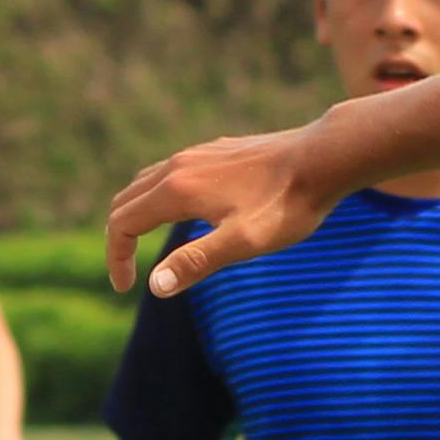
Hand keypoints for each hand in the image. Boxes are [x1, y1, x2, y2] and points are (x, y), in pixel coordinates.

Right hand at [105, 126, 332, 295]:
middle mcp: (178, 165)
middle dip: (120, 238)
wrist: (322, 159)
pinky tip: (185, 211)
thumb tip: (155, 286)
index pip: (123, 223)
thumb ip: (196, 262)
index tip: (126, 288)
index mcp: (176, 189)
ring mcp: (198, 154)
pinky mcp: (217, 151)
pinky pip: (172, 172)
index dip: (116, 258)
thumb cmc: (286, 205)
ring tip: (146, 243)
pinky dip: (160, 196)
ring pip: (147, 182)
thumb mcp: (242, 242)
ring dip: (137, 214)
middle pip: (126, 200)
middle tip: (128, 273)